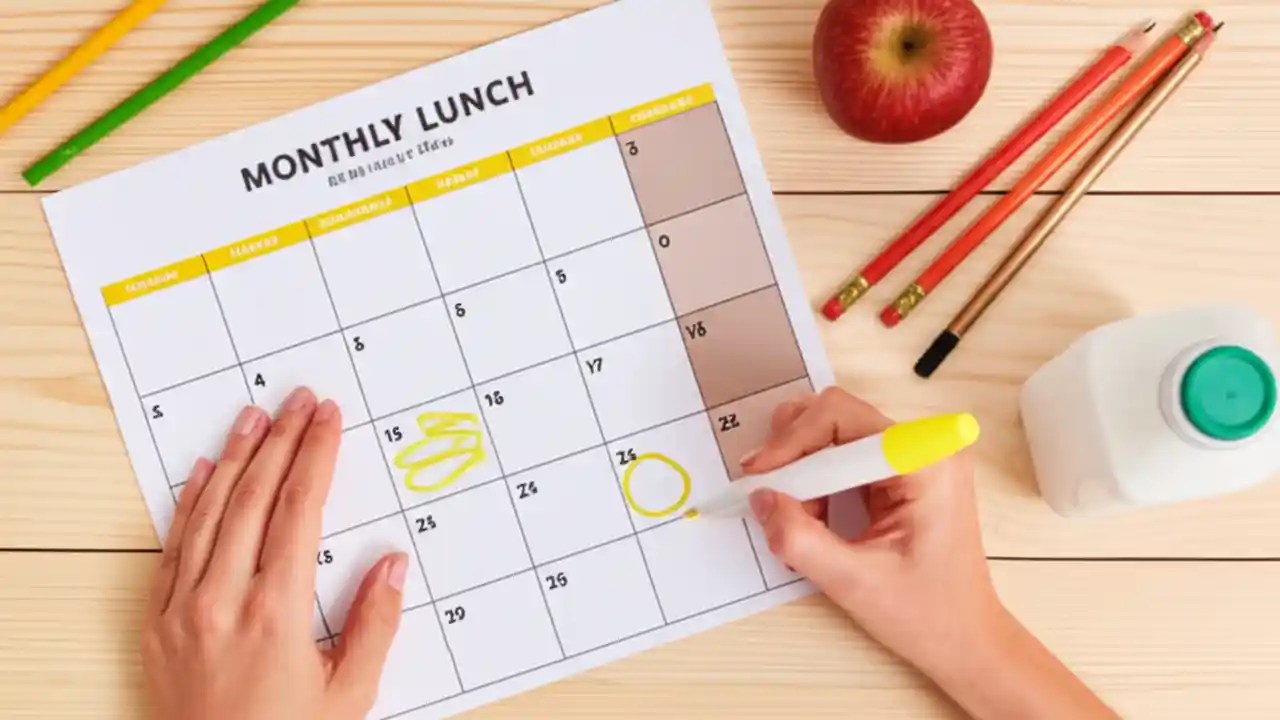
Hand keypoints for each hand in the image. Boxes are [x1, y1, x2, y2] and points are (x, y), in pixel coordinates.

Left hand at [142, 388, 406, 719]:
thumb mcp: (349, 694)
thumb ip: (376, 624)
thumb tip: (394, 562)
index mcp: (276, 613)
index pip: (300, 510)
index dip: (316, 456)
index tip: (327, 419)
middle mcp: (223, 601)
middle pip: (254, 497)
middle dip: (280, 440)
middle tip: (297, 400)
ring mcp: (183, 610)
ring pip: (208, 513)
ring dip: (233, 457)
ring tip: (253, 416)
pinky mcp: (156, 624)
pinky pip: (171, 548)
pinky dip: (188, 504)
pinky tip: (202, 472)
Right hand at [742, 387, 1114, 719]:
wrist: (967, 641)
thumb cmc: (929, 615)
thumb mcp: (853, 582)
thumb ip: (800, 539)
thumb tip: (760, 499)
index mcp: (924, 462)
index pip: (840, 418)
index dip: (791, 443)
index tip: (757, 478)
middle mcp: (924, 448)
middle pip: (836, 416)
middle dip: (794, 453)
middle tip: (767, 493)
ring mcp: (915, 458)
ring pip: (836, 434)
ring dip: (804, 470)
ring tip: (797, 517)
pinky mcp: (903, 474)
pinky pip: (846, 458)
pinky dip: (818, 482)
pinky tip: (814, 519)